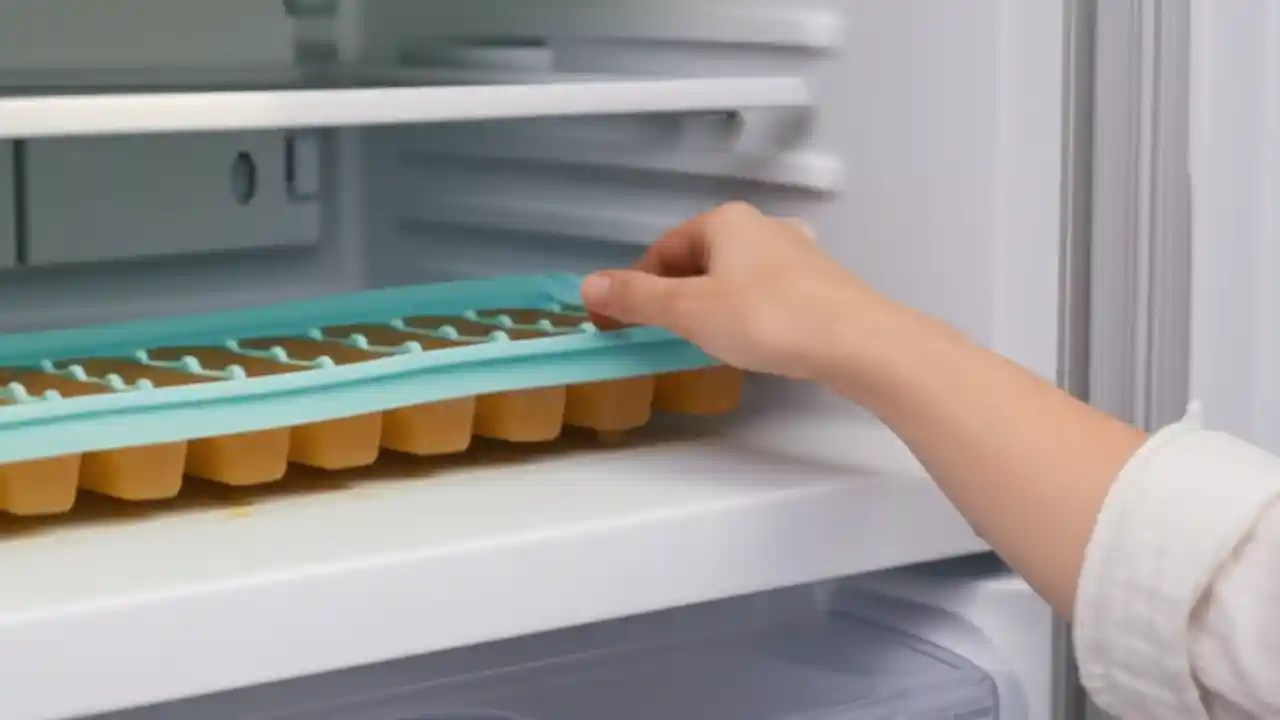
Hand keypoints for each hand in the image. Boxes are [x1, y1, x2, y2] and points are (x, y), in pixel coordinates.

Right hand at [580, 202, 893, 381]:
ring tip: (702, 342)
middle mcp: (759, 226)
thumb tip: (587, 286)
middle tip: (658, 337)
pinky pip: (762, 293)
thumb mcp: (689, 312)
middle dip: (671, 297)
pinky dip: (743, 313)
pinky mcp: (816, 282)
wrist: (857, 341)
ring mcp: (793, 252)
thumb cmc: (768, 319)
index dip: (634, 287)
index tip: (620, 325)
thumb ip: (636, 299)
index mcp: (724, 221)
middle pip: (696, 261)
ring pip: (731, 277)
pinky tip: (748, 340)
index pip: (661, 251)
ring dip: (707, 306)